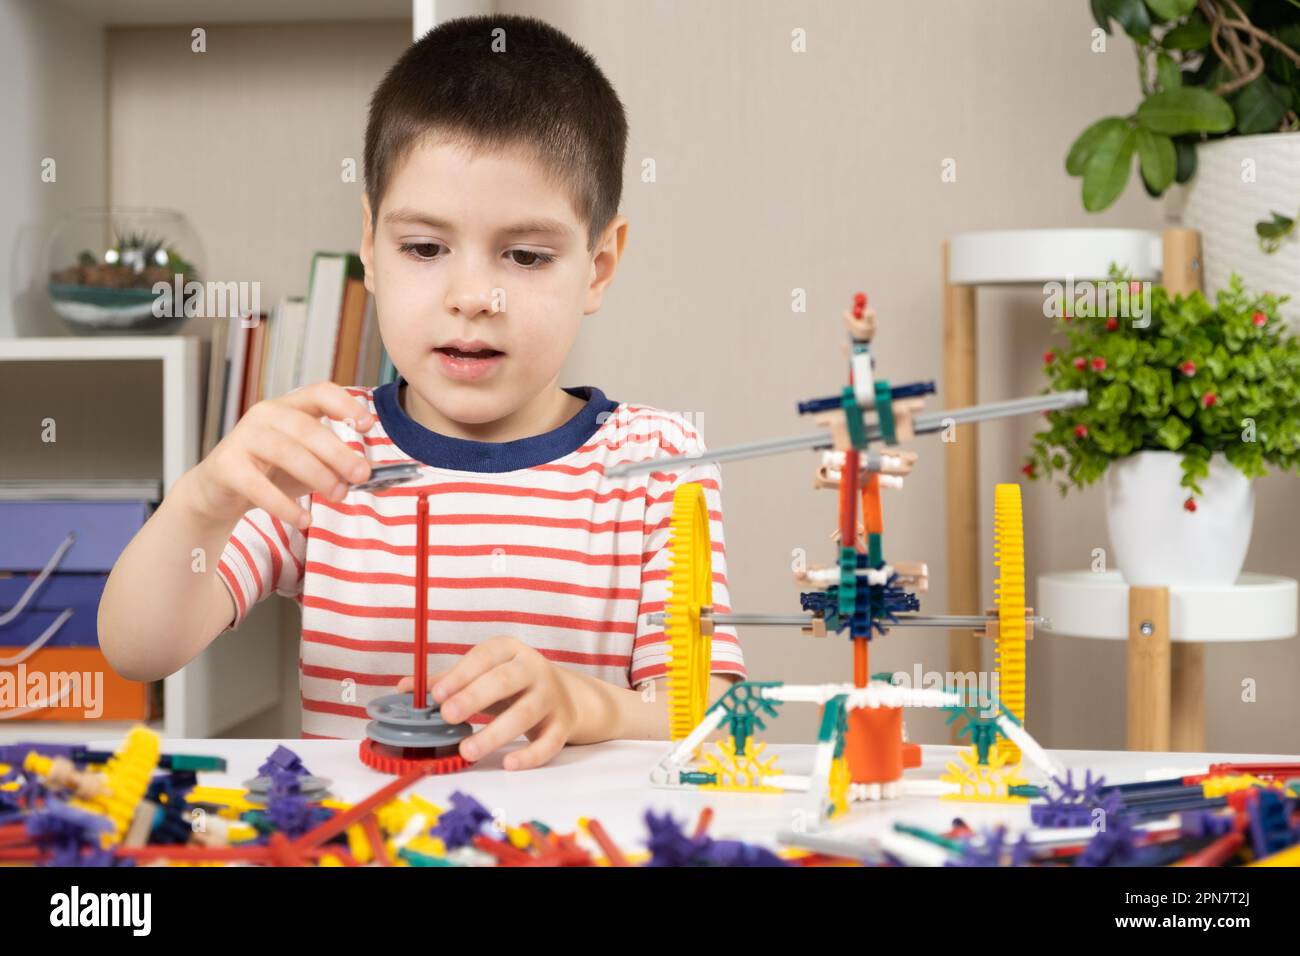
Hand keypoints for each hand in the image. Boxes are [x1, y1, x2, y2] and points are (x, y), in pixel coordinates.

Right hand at [186, 381, 374, 529]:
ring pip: (285, 451)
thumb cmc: (271, 473)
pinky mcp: (226, 465)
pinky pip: (257, 485)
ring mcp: (243, 437)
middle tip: (361, 475)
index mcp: (290, 407)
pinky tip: (303, 519)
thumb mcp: (310, 467)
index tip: (367, 425)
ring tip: (338, 496)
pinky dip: (283, 504)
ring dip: (317, 474)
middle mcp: (265, 415)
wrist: (219, 492)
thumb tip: (378, 480)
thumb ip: (339, 469)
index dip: (345, 404)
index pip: (320, 392)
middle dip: (338, 452)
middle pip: (307, 427)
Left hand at [394, 636, 580, 769]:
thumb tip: (403, 688)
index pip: (484, 657)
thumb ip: (447, 680)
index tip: (436, 694)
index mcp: (510, 650)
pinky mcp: (562, 725)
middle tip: (447, 715)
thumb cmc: (513, 684)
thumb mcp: (484, 673)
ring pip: (525, 713)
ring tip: (467, 749)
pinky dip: (530, 754)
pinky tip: (508, 763)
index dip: (460, 674)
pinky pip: (549, 742)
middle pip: (505, 681)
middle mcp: (533, 669)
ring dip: (495, 733)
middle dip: (475, 697)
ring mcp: (551, 697)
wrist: (567, 695)